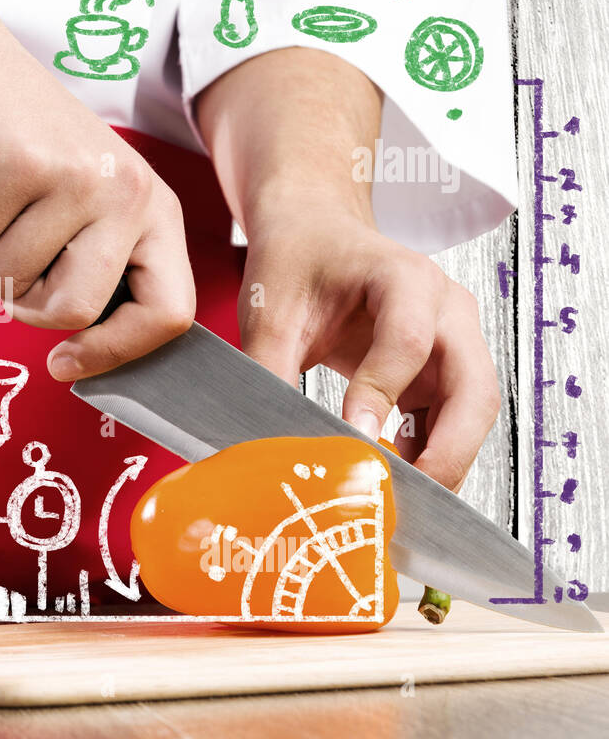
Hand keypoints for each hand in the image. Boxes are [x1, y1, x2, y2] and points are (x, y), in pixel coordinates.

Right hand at [0, 0, 196, 378]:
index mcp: (149, 208)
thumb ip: (88, 265)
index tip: (65, 363)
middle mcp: (124, 192)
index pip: (166, 314)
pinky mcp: (13, 165)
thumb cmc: (7, 139)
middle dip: (17, 303)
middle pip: (72, 312)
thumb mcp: (72, 202)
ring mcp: (71, 177)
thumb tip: (81, 352)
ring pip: (7, 283)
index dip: (114, 354)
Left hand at [197, 46, 500, 491]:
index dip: (381, 392)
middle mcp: (445, 309)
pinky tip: (396, 484)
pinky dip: (432, 455)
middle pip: (472, 387)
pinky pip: (452, 421)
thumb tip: (266, 440)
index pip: (405, 340)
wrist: (315, 233)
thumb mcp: (271, 310)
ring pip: (472, 412)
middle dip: (447, 448)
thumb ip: (268, 370)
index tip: (353, 438)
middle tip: (407, 496)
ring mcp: (453, 342)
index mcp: (403, 277)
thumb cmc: (297, 261)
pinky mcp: (443, 372)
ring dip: (445, 460)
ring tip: (401, 505)